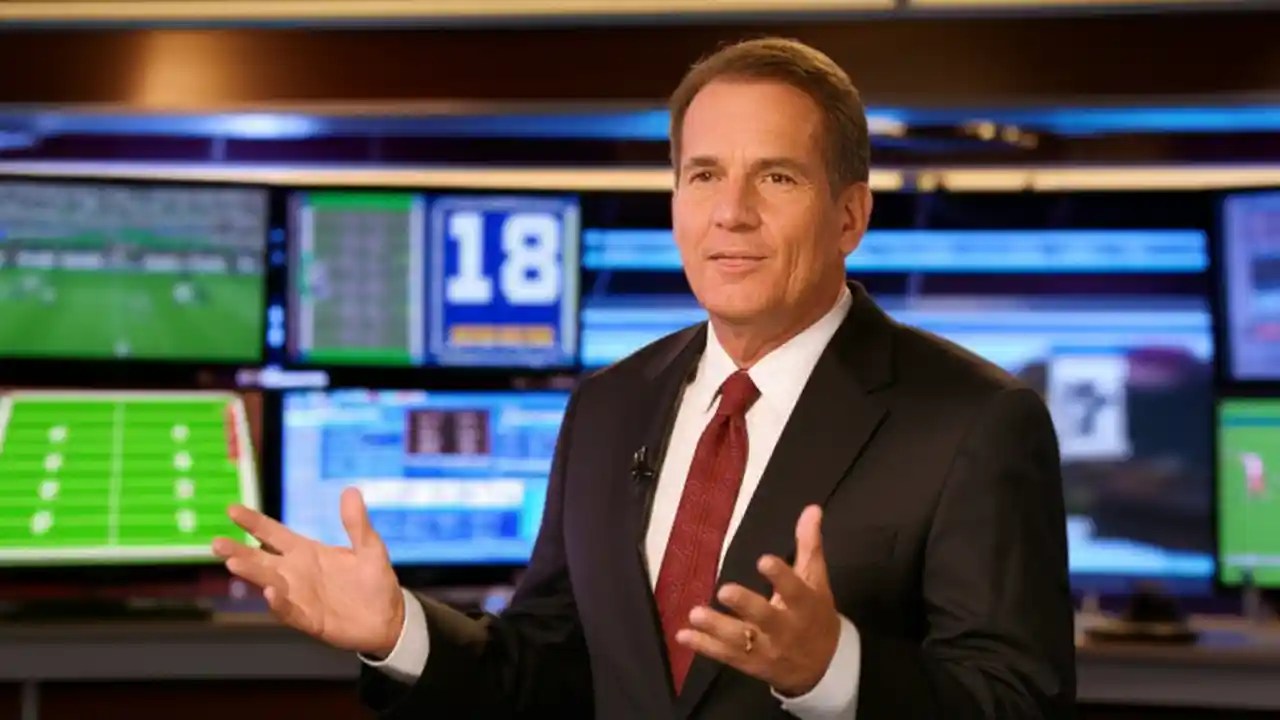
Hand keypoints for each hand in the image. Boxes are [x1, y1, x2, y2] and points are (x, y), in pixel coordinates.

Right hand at [212, 487, 404, 657]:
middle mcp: (296, 573)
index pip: (273, 534)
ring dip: (252, 574)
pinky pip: (289, 611)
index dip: (254, 522)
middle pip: (261, 559)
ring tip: (234, 563)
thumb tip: (350, 490)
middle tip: (217, 543)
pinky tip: (271, 592)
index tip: (232, 510)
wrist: (389, 617)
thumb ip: (356, 522)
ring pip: (268, 583)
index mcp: (307, 552)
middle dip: (239, 551)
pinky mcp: (309, 619)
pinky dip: (279, 603)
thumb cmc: (375, 580)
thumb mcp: (369, 547)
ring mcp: (299, 597)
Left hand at [676, 504, 839, 696]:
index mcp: (805, 605)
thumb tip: (811, 508)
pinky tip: (683, 635)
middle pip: (766, 618)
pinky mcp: (750, 664)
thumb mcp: (816, 580)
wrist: (823, 666)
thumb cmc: (815, 615)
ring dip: (717, 628)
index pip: (795, 590)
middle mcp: (786, 629)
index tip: (763, 560)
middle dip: (746, 605)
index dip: (781, 576)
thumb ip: (809, 545)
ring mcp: (767, 649)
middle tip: (724, 590)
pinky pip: (726, 656)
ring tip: (695, 614)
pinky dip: (704, 646)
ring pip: (741, 641)